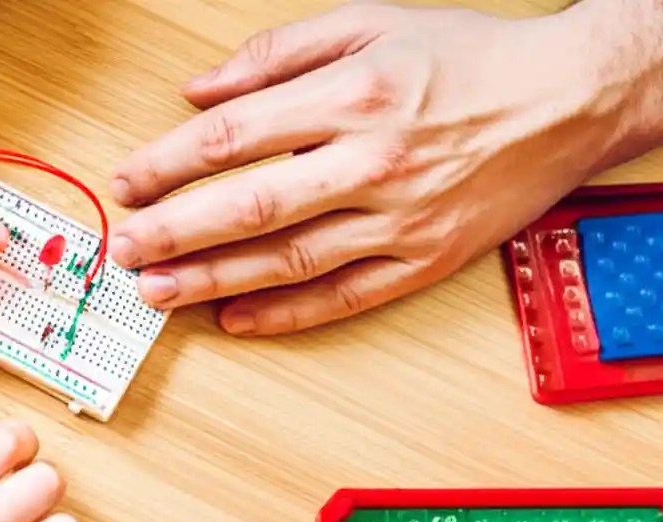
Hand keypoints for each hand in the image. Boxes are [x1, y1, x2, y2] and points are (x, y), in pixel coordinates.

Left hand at [111, 1, 660, 335]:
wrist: (568, 98)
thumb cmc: (465, 58)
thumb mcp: (369, 23)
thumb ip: (276, 55)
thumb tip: (198, 90)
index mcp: (352, 95)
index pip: (232, 138)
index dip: (167, 165)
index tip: (127, 183)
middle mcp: (372, 160)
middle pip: (248, 207)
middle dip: (173, 233)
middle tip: (124, 250)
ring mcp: (400, 218)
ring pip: (288, 260)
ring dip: (213, 280)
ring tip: (159, 292)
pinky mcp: (424, 259)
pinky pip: (343, 297)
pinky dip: (286, 314)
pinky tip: (236, 321)